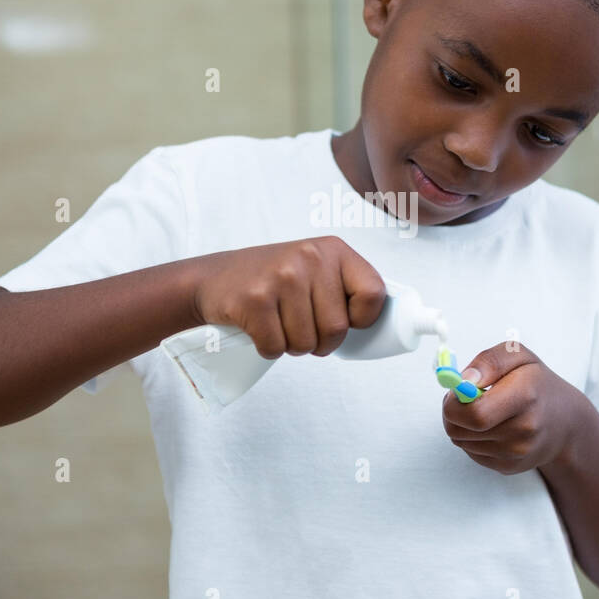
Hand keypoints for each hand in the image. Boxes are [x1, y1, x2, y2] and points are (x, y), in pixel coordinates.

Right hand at [191, 236, 386, 358]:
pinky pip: (276, 347)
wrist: (212, 278)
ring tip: (278, 324)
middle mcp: (310, 258)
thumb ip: (344, 289)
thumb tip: (386, 326)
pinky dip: (268, 348)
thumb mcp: (313, 270)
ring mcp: (281, 277)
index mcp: (333, 250)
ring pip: (306, 343)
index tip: (347, 321)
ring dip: (292, 346)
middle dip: (320, 342)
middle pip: (337, 329)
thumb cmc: (272, 281)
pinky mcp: (254, 300)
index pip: (374, 294)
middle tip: (300, 327)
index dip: (363, 319)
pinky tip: (258, 327)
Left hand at [441, 342, 585, 474]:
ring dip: (462, 426)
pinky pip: (471, 453)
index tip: (458, 390)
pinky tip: (491, 427)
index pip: (473, 413)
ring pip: (461, 442)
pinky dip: (473, 439)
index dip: (454, 402)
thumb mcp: (518, 356)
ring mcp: (517, 452)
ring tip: (483, 411)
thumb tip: (463, 381)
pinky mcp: (509, 466)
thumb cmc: (537, 384)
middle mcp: (523, 429)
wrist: (566, 422)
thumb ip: (489, 361)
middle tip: (464, 399)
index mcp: (525, 396)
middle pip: (459, 430)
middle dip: (452, 413)